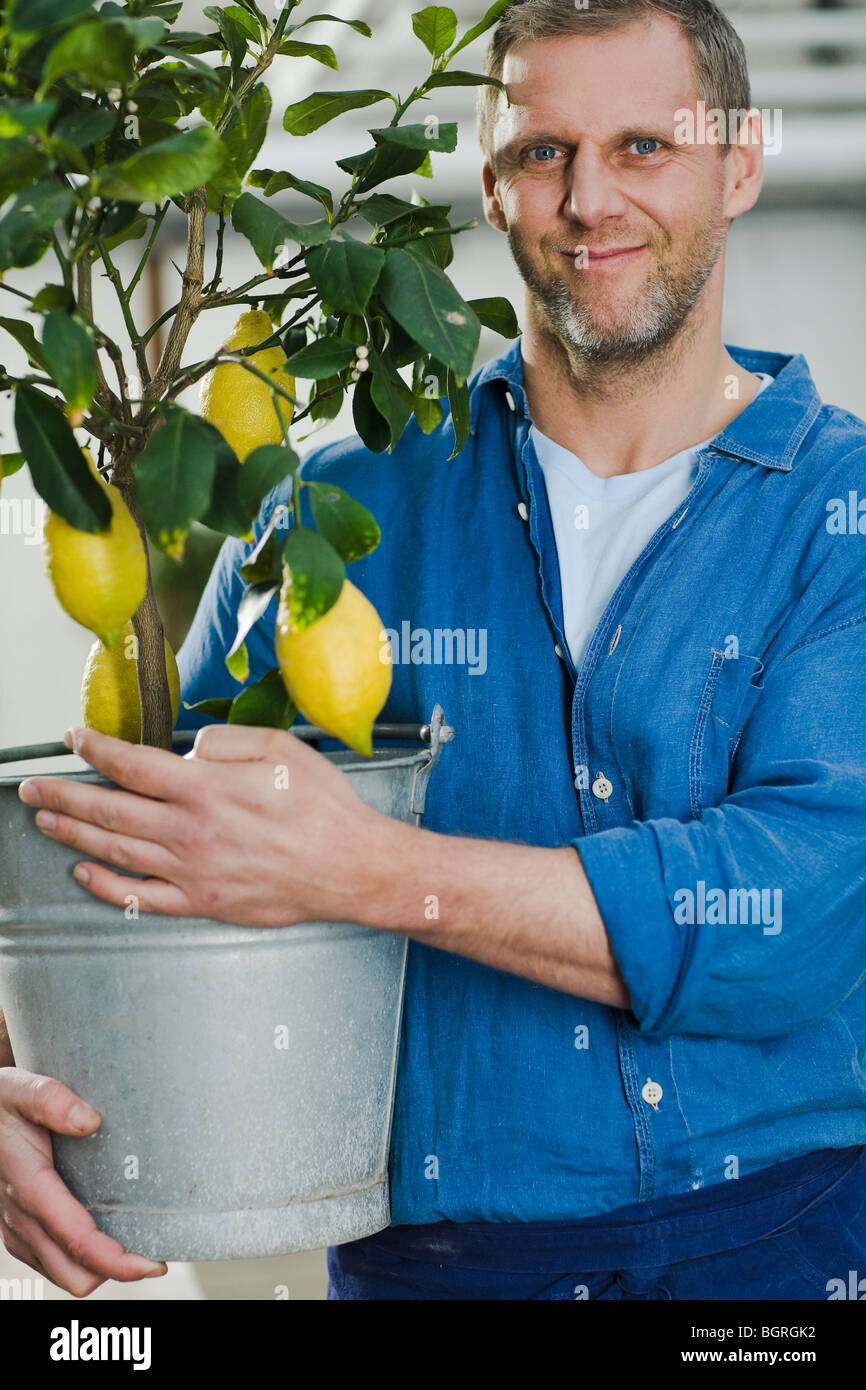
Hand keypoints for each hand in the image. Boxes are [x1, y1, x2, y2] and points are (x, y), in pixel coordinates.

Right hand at [0, 1067, 166, 1294]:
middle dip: (115, 1271)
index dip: (115, 1260)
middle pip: (74, 1272)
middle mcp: (19, 1217)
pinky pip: (54, 1261)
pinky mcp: (20, 1229)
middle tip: (155, 1253)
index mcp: (26, 1185)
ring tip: (138, 1243)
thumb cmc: (1, 1102)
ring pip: (65, 1273)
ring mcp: (18, 1228)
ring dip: (100, 1268)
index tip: (152, 1264)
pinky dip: (83, 1260)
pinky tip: (108, 1235)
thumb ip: (51, 1100)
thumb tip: (90, 1120)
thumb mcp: (20, 1089)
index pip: (75, 1238)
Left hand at [18, 725, 398, 928]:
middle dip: (63, 795)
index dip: (95, 750)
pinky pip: (141, 897)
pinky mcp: (202, 903)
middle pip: (109, 808)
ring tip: (45, 822)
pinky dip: (106, 884)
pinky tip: (85, 872)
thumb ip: (226, 740)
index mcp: (207, 788)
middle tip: (32, 788)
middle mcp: (191, 831)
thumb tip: (187, 748)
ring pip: (116, 850)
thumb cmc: (323, 808)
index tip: (75, 739)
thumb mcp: (281, 748)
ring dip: (74, 833)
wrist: (352, 868)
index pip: (132, 764)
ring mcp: (193, 871)